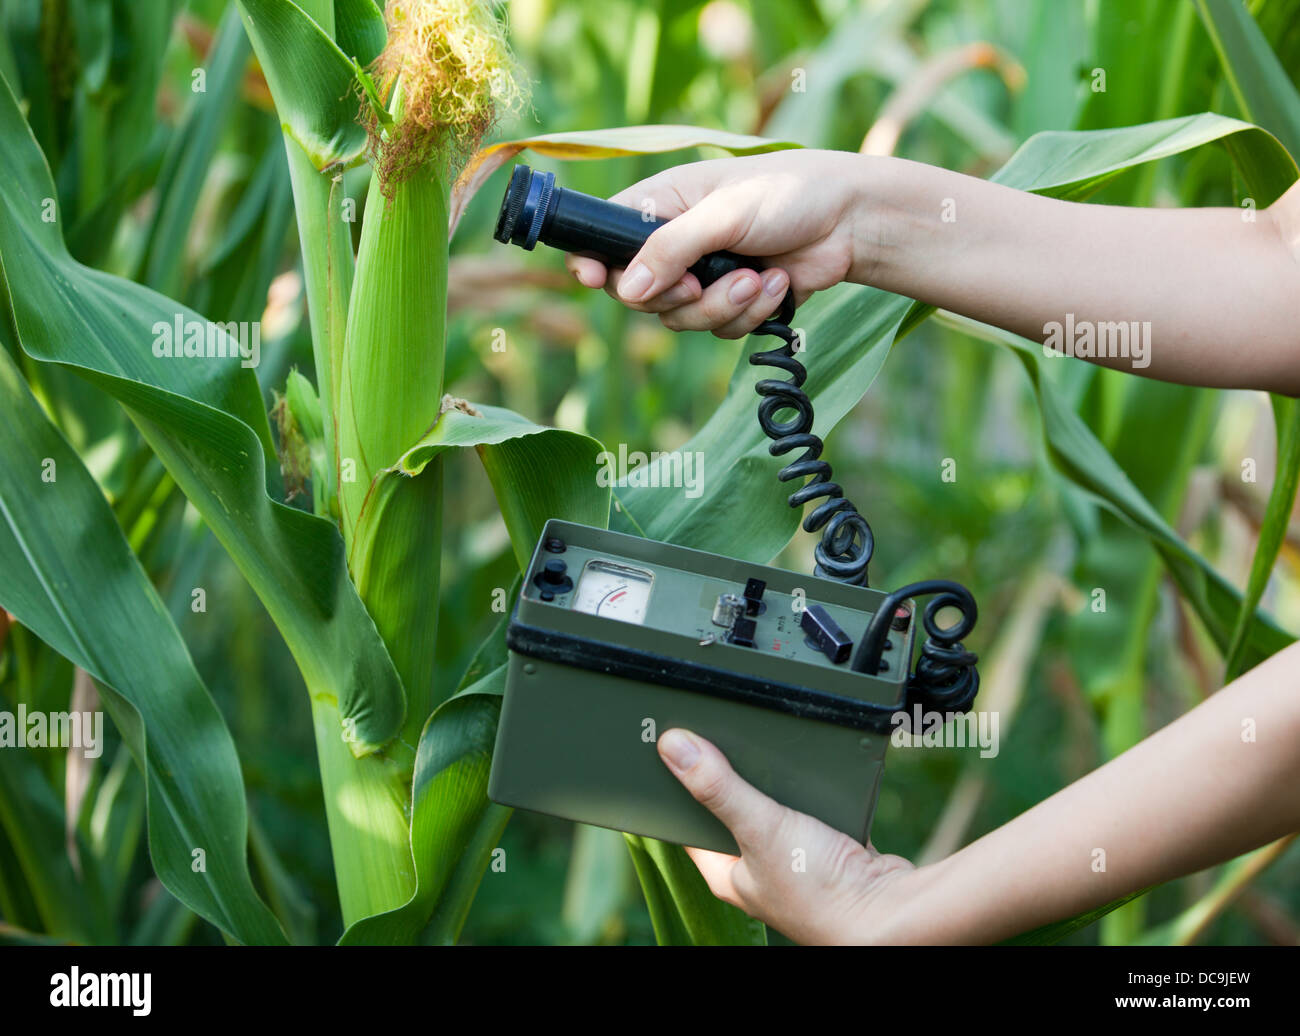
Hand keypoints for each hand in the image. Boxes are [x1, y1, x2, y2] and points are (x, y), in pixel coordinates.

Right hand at [564, 149, 870, 338]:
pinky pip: (719, 329)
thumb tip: (625, 288)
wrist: (851, 221)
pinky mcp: (733, 302)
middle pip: (638, 295)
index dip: (592, 263)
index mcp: (661, 205)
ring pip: (680, 320)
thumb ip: (671, 248)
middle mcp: (674, 243)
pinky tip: (777, 283)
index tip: (593, 279)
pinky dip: (750, 314)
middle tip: (699, 282)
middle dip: (675, 296)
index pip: (603, 238)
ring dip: (722, 307)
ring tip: (757, 279)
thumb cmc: (788, 193)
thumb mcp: (723, 212)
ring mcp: (703, 276)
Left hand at [656, 727, 922, 943]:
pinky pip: (809, 803)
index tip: (673, 745)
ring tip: (769, 748)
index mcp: (725, 872)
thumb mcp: (760, 829)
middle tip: (723, 735)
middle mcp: (756, 865)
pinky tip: (808, 767)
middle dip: (732, 773)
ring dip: (775, 777)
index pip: (688, 821)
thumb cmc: (821, 891)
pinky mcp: (826, 841)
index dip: (679, 785)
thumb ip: (718, 788)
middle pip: (731, 806)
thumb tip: (673, 748)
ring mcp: (792, 854)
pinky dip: (810, 785)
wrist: (889, 909)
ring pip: (773, 802)